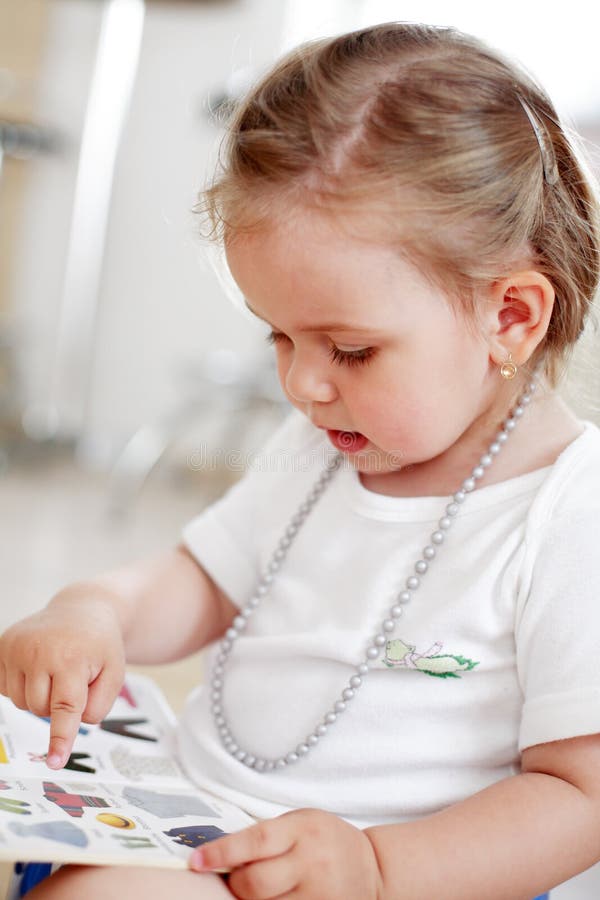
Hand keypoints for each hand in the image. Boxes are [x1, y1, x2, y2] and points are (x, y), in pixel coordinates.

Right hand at [0, 590, 124, 767]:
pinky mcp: (3, 645)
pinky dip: (23, 685)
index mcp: (71, 658)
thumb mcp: (114, 674)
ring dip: (40, 696)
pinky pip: (6, 688)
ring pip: (22, 702)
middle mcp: (39, 651)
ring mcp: (17, 647)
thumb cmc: (100, 645)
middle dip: (57, 705)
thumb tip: (70, 726)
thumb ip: (99, 706)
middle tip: (73, 678)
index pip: (65, 708)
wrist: (83, 610)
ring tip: (57, 669)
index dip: (61, 738)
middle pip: (40, 709)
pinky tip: (39, 666)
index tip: (55, 762)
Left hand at [189, 807, 382, 899]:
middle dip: (234, 885)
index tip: (195, 860)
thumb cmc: (326, 840)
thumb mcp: (300, 823)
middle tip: (231, 880)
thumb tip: (220, 855)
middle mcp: (311, 862)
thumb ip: (266, 836)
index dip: (221, 852)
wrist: (373, 869)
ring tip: (250, 891)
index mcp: (302, 829)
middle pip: (256, 883)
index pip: (254, 841)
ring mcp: (318, 895)